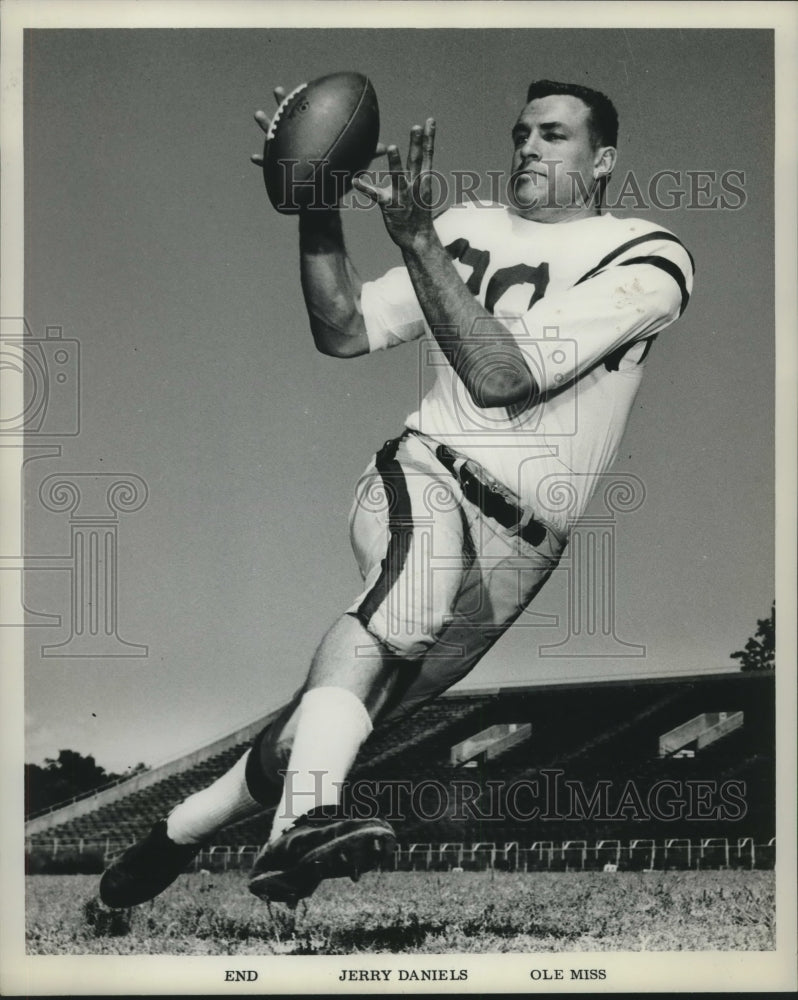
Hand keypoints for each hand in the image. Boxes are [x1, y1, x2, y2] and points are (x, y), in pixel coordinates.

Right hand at [250, 86, 386, 170]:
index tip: (308, 87)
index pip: (313, 117)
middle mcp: (301, 144)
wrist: (320, 204)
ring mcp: (289, 154)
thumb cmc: (335, 183)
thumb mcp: (351, 166)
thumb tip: (384, 147)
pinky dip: (263, 161)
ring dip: (267, 125)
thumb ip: (366, 155)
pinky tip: (253, 157)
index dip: (311, 103)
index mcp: (315, 139)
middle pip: (293, 121)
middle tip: (279, 89)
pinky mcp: (282, 171)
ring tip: (258, 113)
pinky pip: (270, 165)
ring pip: (276, 137)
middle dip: (286, 105)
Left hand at [352, 118, 436, 249]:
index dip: (429, 138)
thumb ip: (415, 172)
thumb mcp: (420, 189)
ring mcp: (403, 196)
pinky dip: (365, 188)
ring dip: (396, 162)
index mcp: (423, 180)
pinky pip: (375, 195)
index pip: (428, 155)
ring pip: (399, 176)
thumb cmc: (416, 212)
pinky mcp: (389, 206)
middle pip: (417, 161)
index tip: (430, 121)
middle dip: (418, 144)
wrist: (418, 239)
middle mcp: (415, 185)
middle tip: (417, 126)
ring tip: (391, 147)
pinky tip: (355, 181)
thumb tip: (409, 158)